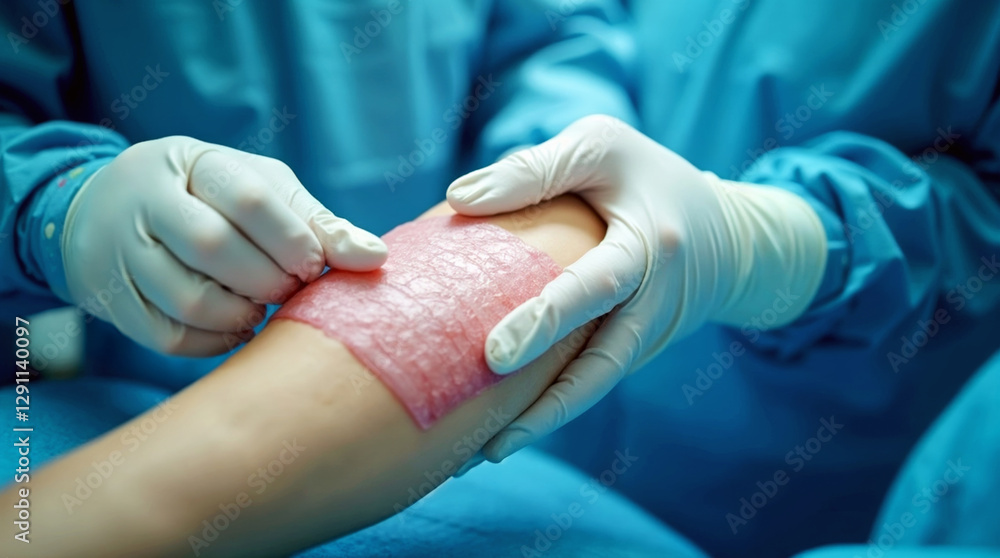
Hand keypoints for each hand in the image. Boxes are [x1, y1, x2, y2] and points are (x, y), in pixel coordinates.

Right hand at [62, 136, 386, 355]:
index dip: (293, 241)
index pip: (249, 199)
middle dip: (268, 280)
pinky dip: (212, 342)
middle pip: (214, 247)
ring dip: (240, 315)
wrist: (110, 210)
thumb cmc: (212, 199)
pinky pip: (165, 335)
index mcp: (194, 162)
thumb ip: (317, 224)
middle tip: (290, 290)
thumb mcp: (261, 191)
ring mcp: (121, 249)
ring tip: (261, 309)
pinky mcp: (110, 296)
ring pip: (187, 297)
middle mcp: (148, 200)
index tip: (314, 265)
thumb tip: (375, 258)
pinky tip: (235, 329)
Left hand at [446, 116, 827, 460]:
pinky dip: (554, 407)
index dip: (547, 319)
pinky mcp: (637, 351)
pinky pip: (594, 381)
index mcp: (651, 245)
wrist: (727, 235)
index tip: (495, 354)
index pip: (596, 285)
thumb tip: (457, 198)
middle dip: (550, 402)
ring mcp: (651, 334)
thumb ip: (535, 170)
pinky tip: (503, 429)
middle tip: (490, 436)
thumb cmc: (648, 177)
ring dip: (547, 423)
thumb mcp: (602, 147)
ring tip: (484, 455)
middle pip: (603, 360)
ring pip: (598, 387)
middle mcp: (657, 301)